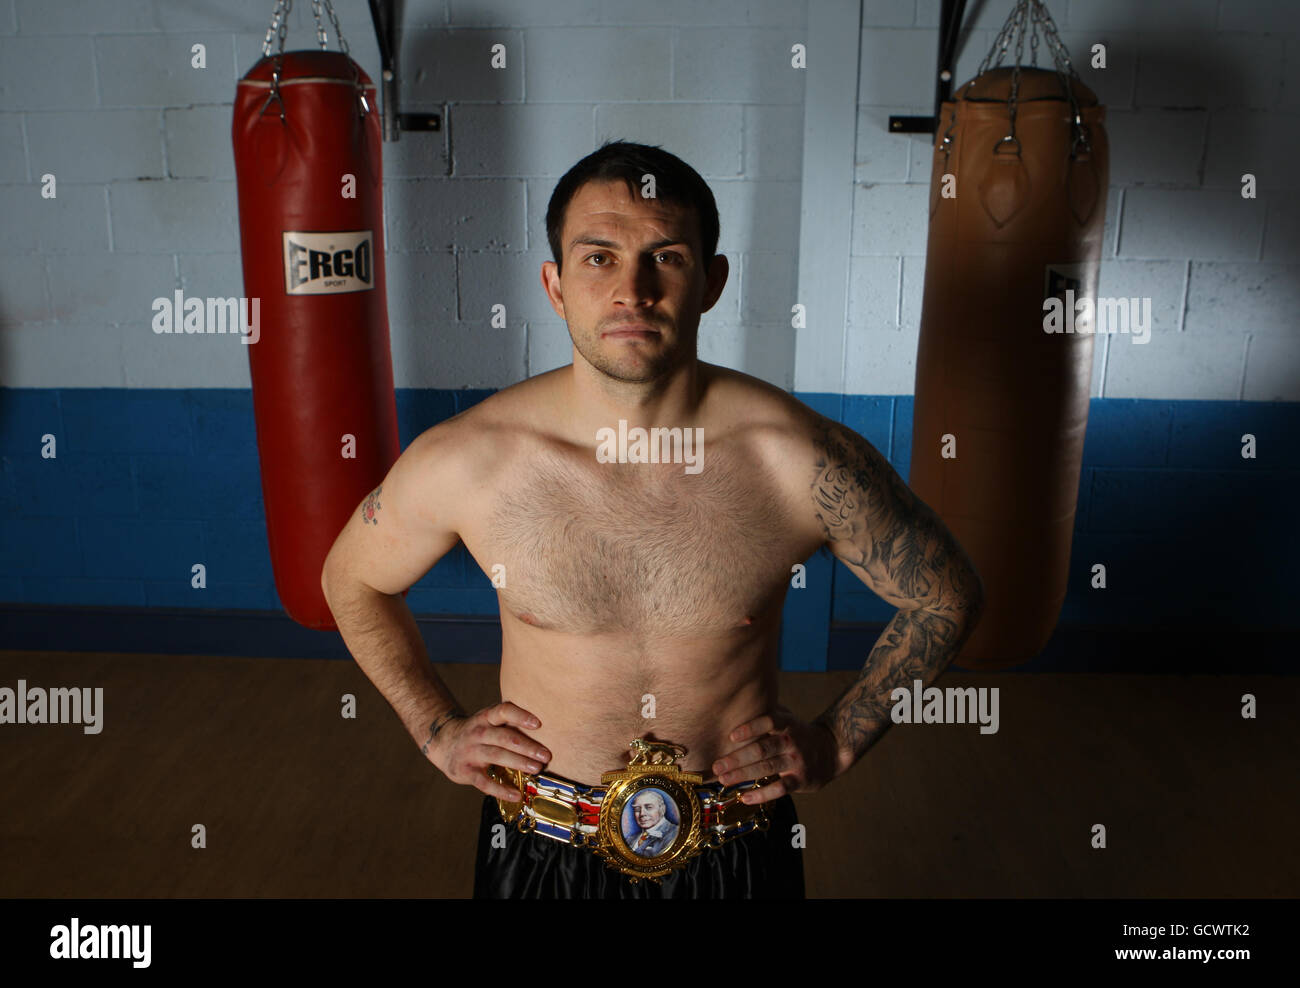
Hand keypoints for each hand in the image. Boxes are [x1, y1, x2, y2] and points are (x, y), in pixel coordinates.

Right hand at [424, 701, 550, 801]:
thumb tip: (548, 728)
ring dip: (519, 762)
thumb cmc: (479, 732)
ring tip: (537, 769)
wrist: (444, 743)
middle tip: (546, 755)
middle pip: (505, 737)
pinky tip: (516, 794)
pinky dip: (501, 790)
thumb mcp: (489, 720)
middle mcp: (478, 732)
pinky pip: (485, 782)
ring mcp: (471, 751)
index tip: (538, 724)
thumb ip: (510, 722)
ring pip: (497, 756)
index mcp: (486, 717)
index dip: (520, 716)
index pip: (503, 711)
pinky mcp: (466, 771)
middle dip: (527, 746)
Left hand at [711, 705, 839, 804]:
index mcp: (786, 724)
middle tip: (717, 766)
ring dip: (743, 775)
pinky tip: (744, 798)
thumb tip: (736, 701)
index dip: (750, 728)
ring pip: (767, 768)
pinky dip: (762, 794)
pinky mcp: (800, 780)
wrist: (832, 750)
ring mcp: (796, 761)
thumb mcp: (787, 718)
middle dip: (738, 758)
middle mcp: (791, 741)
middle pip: (762, 749)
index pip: (768, 722)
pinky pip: (780, 789)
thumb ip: (766, 711)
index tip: (731, 736)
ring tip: (724, 779)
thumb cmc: (799, 733)